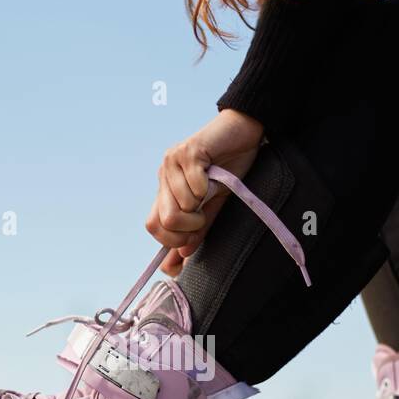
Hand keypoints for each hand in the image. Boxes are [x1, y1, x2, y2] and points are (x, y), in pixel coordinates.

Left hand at [145, 109, 263, 275]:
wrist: (245, 133)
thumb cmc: (230, 169)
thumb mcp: (213, 208)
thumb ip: (195, 233)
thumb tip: (175, 265)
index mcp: (166, 190)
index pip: (153, 226)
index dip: (173, 240)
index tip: (194, 234)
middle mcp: (163, 176)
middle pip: (164, 220)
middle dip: (190, 226)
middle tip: (205, 213)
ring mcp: (172, 162)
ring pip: (181, 205)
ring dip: (203, 204)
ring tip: (213, 188)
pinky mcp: (187, 151)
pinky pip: (195, 186)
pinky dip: (210, 187)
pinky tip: (215, 173)